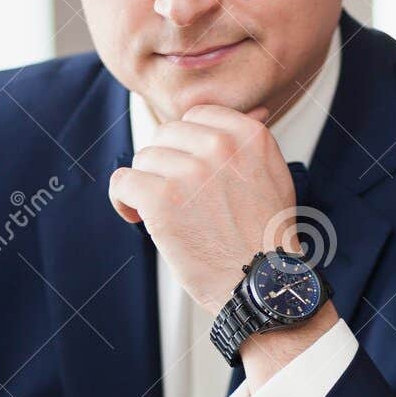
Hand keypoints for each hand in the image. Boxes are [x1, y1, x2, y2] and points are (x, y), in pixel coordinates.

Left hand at [108, 103, 305, 314]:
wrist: (262, 284)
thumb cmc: (265, 238)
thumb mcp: (273, 175)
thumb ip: (247, 143)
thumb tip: (237, 113)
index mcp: (249, 135)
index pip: (195, 116)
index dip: (186, 147)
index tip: (189, 172)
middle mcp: (220, 146)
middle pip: (165, 134)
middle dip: (166, 165)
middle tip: (177, 198)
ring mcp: (190, 172)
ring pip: (143, 158)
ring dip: (147, 185)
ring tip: (165, 213)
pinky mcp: (162, 199)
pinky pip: (122, 181)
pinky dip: (123, 200)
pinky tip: (136, 216)